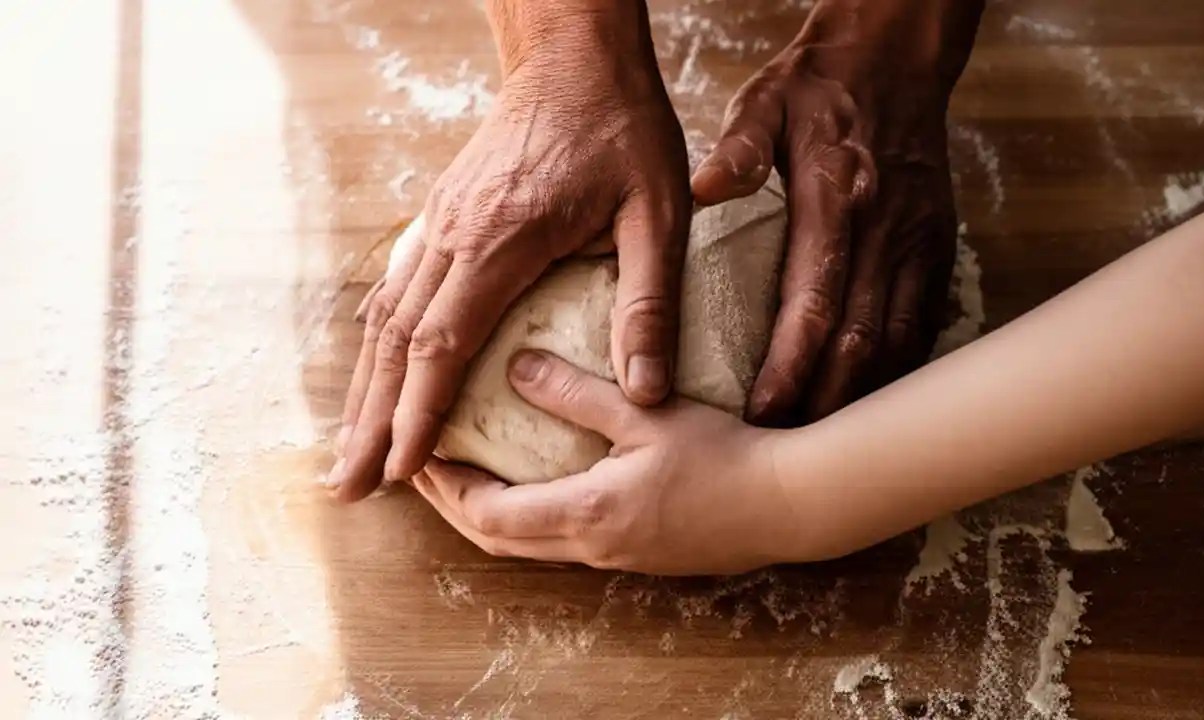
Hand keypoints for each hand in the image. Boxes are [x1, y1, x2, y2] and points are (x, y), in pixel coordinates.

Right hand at [331, 3, 691, 500]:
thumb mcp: (659, 214)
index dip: (418, 413)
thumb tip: (645, 390)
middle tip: (349, 484)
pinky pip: (399, 289)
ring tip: (349, 446)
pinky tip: (376, 375)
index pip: (444, 342)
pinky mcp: (443, 214)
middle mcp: (455, 235)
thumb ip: (648, 302)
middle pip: (398, 342)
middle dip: (370, 420)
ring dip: (365, 387)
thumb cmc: (623, 129)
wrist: (576, 56)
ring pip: (387, 318)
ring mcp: (441, 222)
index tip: (400, 470)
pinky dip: (382, 344)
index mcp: (502, 240)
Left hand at [412, 350, 794, 574]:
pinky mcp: (640, 556)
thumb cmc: (724, 455)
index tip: (422, 454)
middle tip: (428, 470)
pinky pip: (563, 545)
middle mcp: (592, 547)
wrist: (789, 504)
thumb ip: (576, 390)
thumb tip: (515, 366)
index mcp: (585, 513)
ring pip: (529, 547)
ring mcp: (617, 558)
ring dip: (490, 516)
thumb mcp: (645, 413)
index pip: (486, 513)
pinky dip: (529, 520)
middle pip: (496, 541)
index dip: (445, 488)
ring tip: (470, 476)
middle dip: (453, 507)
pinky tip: (538, 487)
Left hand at [691, 0, 983, 424]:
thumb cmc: (819, 85)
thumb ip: (739, 147)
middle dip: (822, 402)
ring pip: (897, 343)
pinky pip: (921, 326)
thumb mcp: (766, 100)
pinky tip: (865, 407)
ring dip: (861, 400)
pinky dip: (895, 373)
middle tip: (780, 451)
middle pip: (859, 339)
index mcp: (840, 199)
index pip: (816, 300)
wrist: (897, 59)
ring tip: (818, 448)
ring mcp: (920, 244)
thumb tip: (703, 189)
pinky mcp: (937, 250)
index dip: (791, 364)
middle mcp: (887, 230)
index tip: (760, 412)